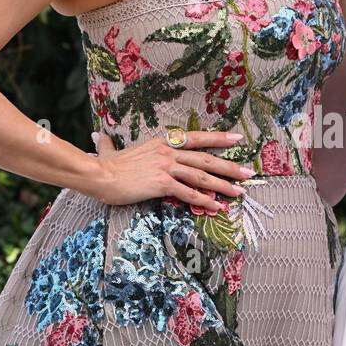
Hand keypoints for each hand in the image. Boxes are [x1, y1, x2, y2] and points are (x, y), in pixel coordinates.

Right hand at [88, 129, 254, 211]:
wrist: (97, 175)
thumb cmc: (104, 166)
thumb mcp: (111, 150)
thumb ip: (109, 144)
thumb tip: (99, 137)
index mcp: (162, 142)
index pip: (196, 138)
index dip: (218, 138)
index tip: (237, 138)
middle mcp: (168, 152)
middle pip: (206, 159)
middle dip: (230, 166)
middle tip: (248, 173)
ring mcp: (166, 167)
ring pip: (202, 177)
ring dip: (224, 185)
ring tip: (240, 192)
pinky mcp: (162, 183)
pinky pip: (188, 193)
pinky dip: (204, 201)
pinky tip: (216, 207)